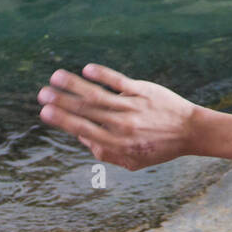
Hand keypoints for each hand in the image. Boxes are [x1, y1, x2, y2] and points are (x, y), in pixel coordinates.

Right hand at [37, 64, 199, 169]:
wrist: (190, 131)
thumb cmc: (159, 148)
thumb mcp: (133, 161)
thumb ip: (106, 153)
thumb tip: (82, 137)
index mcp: (117, 144)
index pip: (84, 130)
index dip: (63, 121)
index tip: (45, 112)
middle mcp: (123, 126)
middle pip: (86, 111)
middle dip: (61, 101)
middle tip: (41, 93)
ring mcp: (132, 107)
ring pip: (98, 95)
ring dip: (74, 85)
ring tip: (56, 76)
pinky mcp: (143, 91)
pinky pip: (119, 82)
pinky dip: (102, 75)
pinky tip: (86, 69)